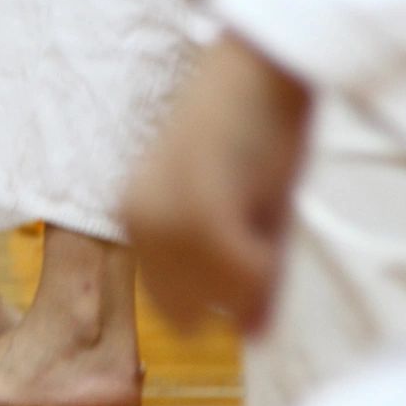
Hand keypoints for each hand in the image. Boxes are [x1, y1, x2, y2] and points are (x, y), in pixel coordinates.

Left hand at [121, 34, 311, 334]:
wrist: (259, 67)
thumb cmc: (257, 131)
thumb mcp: (249, 214)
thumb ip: (248, 276)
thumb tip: (251, 337)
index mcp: (136, 218)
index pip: (171, 305)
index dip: (221, 292)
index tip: (250, 240)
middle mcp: (137, 223)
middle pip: (191, 313)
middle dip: (234, 288)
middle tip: (259, 222)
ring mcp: (164, 219)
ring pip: (220, 300)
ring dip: (256, 274)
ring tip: (262, 207)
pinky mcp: (197, 211)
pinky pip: (243, 278)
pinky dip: (268, 262)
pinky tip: (269, 213)